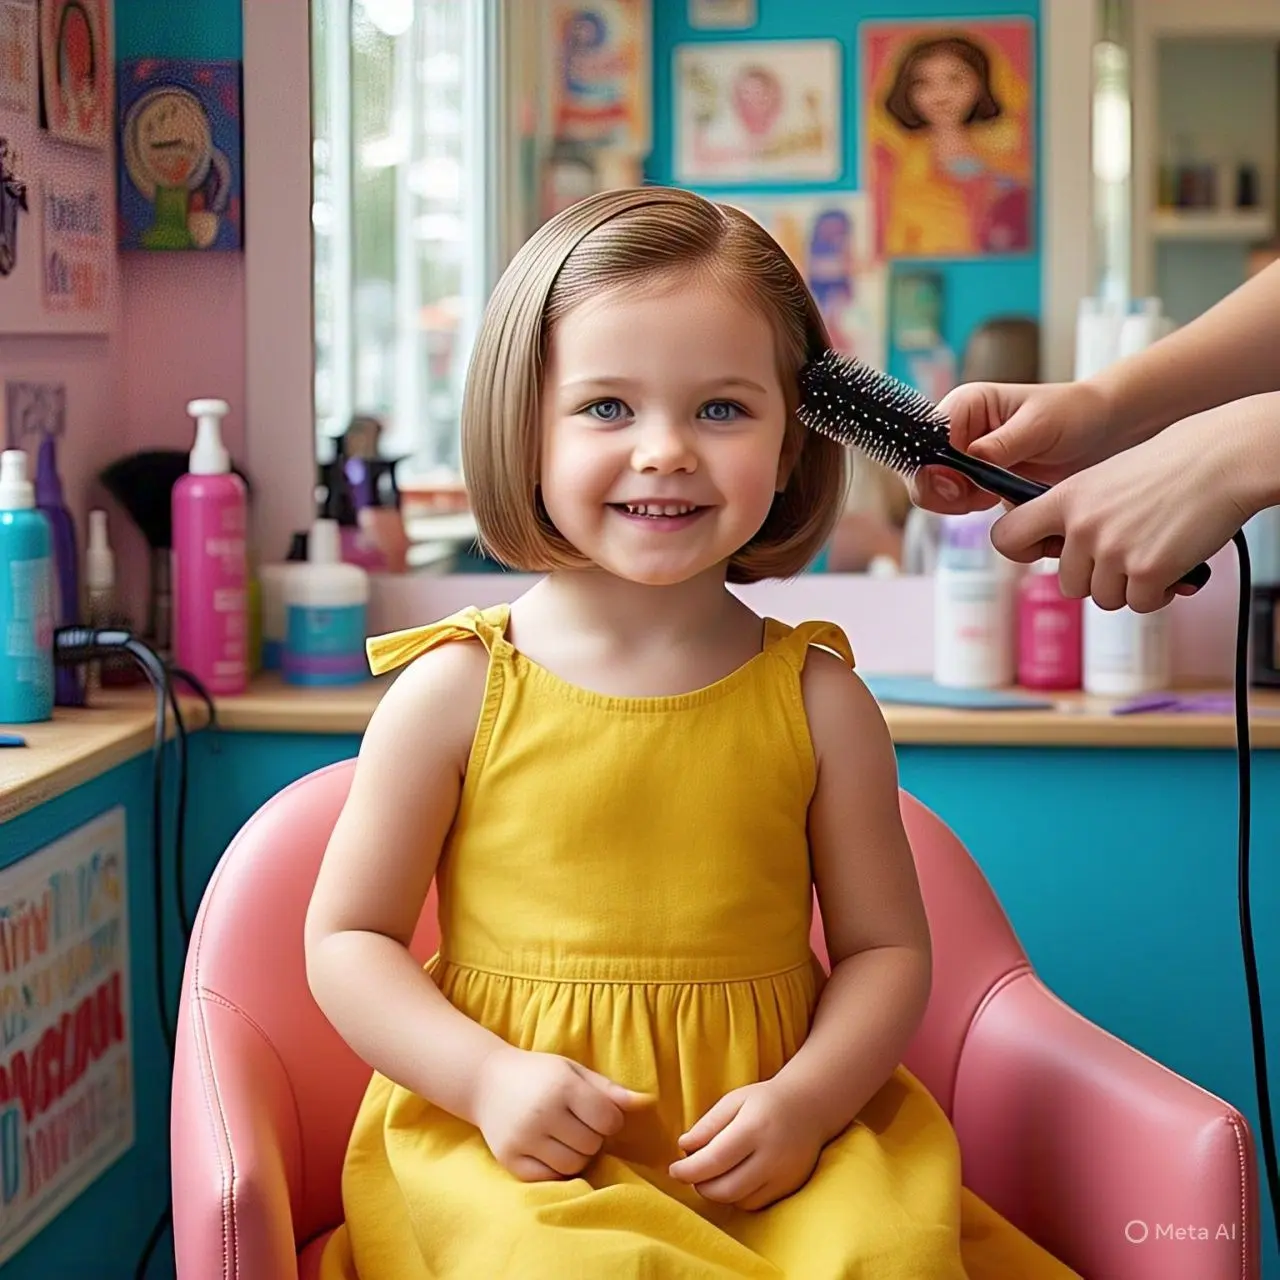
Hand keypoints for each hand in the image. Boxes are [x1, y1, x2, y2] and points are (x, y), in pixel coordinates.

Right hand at [473, 1045, 648, 1181]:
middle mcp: (543, 1114)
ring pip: (573, 1166)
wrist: (486, 1081)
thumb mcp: (573, 1071)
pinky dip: (555, 1169)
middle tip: (578, 1124)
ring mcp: (524, 1139)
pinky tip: (550, 1150)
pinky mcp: (510, 1159)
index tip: (598, 1112)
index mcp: (562, 1087)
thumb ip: (609, 1089)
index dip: (609, 1119)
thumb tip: (646, 1102)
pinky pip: (549, 1178)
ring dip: (577, 1155)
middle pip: (592, 1145)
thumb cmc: (539, 1073)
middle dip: (592, 1137)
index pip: (608, 1120)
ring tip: (566, 1137)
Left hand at [668, 1081, 824, 1210]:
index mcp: (754, 1128)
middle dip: (700, 1185)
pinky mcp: (789, 1188)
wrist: (810, 1107)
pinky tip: (733, 1177)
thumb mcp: (733, 1101)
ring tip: (711, 1172)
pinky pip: (754, 1203)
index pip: (714, 1160)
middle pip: (725, 1188)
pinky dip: (737, 1196)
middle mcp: (771, 1156)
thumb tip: (683, 1147)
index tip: (674, 1169)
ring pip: (738, 1200)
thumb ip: (708, 1125)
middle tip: (691, 1172)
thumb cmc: (765, 1101)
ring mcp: (782, 1176)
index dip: (689, 1170)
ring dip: (717, 1192)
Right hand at [910, 380, 1118, 514]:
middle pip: (922, 470)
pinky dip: (975, 511)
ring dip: (959, 504)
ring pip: (938, 493)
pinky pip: (961, 505)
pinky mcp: (980, 484)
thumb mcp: (1039, 425)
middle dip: (941, 490)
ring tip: (995, 497)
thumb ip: (1000, 445)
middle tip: (974, 498)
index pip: (924, 438)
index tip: (955, 484)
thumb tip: (968, 460)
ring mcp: (967, 461)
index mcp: (965, 407)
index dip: (931, 465)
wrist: (1105, 433)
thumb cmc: (1075, 415)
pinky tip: (1002, 502)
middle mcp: (959, 433)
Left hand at [989, 401, 1265, 611]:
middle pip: (1068, 583)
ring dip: (1129, 586)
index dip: (1020, 551)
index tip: (1040, 550)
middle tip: (1127, 550)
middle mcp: (1082, 526)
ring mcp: (1112, 551)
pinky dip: (1159, 593)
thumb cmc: (1168, 468)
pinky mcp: (1146, 571)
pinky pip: (1140, 604)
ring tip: (1152, 550)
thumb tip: (1059, 553)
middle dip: (1097, 577)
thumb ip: (1074, 514)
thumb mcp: (1103, 480)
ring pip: (1104, 598)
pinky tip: (1173, 564)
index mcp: (1065, 499)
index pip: (1006, 537)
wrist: (1221, 459)